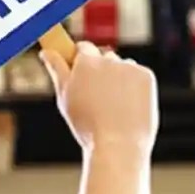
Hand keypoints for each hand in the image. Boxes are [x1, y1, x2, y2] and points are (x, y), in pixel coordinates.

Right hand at [40, 42, 158, 152]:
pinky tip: (129, 106)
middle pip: (104, 57)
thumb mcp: (65, 98)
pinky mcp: (147, 76)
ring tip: (114, 107)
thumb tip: (47, 52)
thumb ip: (57, 71)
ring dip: (119, 78)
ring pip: (122, 66)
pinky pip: (138, 75)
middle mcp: (109, 59)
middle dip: (101, 71)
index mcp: (86, 62)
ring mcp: (130, 67)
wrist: (118, 145)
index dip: (81, 60)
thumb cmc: (87, 127)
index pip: (83, 47)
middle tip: (98, 96)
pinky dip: (135, 86)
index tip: (82, 72)